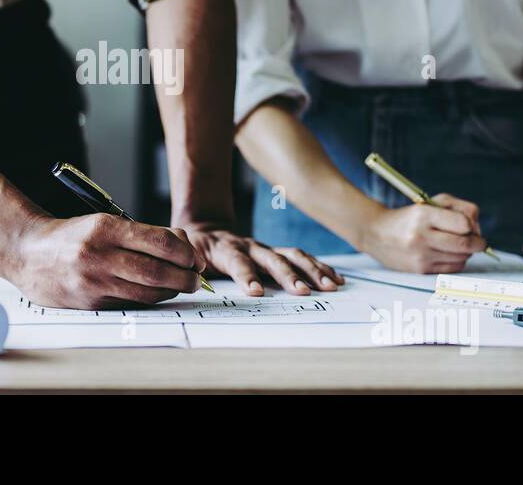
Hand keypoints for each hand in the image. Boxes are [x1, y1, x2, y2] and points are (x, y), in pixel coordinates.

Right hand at [0, 214, 205, 309]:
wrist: (27, 253)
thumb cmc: (72, 236)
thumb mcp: (104, 222)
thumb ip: (142, 234)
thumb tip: (182, 246)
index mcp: (106, 228)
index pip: (160, 242)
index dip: (186, 253)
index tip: (194, 259)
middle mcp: (99, 255)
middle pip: (157, 271)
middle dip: (185, 278)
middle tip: (196, 278)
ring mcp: (93, 281)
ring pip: (147, 292)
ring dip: (171, 291)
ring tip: (180, 286)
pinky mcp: (90, 303)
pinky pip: (130, 303)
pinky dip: (149, 299)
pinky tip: (156, 293)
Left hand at [180, 223, 343, 295]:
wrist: (205, 229)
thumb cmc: (195, 249)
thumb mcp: (186, 255)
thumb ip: (190, 266)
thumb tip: (194, 275)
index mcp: (225, 250)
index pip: (237, 262)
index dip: (246, 275)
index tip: (255, 292)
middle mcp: (250, 247)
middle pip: (272, 259)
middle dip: (288, 275)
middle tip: (303, 292)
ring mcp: (266, 248)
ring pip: (292, 255)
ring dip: (312, 270)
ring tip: (329, 286)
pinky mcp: (277, 251)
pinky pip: (302, 257)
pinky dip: (320, 267)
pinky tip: (336, 277)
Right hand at [358, 194, 486, 273]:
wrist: (376, 233)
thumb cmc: (410, 216)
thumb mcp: (431, 203)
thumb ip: (460, 209)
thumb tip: (477, 229)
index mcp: (424, 215)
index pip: (463, 224)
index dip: (473, 226)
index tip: (472, 226)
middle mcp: (421, 236)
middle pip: (465, 244)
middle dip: (478, 243)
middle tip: (479, 241)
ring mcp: (420, 255)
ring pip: (461, 259)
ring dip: (467, 253)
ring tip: (459, 245)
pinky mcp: (420, 269)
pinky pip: (451, 269)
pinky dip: (457, 261)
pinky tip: (449, 254)